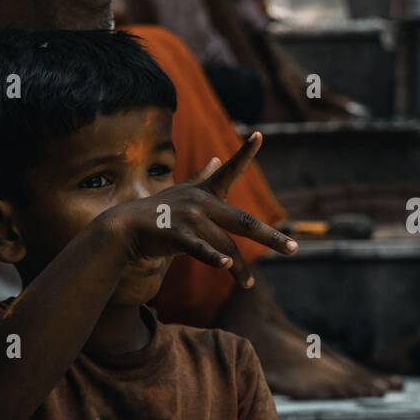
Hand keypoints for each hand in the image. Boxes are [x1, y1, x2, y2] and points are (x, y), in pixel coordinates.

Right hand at [94, 133, 296, 287]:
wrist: (126, 227)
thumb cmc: (159, 209)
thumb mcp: (184, 191)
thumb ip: (205, 176)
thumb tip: (219, 157)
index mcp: (205, 191)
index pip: (230, 170)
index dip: (245, 153)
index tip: (259, 135)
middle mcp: (201, 202)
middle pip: (244, 221)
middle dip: (270, 237)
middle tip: (293, 249)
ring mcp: (189, 219)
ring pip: (225, 246)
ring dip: (238, 268)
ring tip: (248, 284)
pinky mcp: (175, 236)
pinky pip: (199, 249)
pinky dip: (213, 258)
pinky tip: (226, 268)